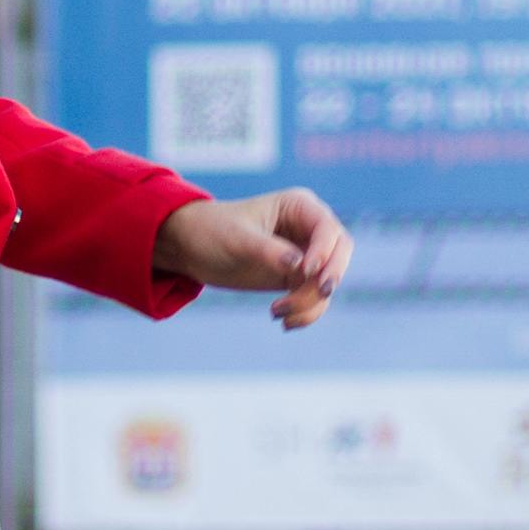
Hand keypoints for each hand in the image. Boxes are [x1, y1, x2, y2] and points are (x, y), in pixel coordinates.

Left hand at [154, 188, 352, 330]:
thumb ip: (269, 251)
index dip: (325, 251)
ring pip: (327, 281)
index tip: (307, 271)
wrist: (189, 247)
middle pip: (340, 254)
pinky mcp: (296, 277)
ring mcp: (305, 254)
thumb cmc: (211, 231)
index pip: (328, 228)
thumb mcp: (237, 240)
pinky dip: (306, 312)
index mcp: (298, 206)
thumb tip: (300, 266)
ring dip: (311, 302)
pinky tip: (284, 323)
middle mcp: (308, 228)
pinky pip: (314, 298)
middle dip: (330, 276)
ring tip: (277, 313)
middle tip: (319, 294)